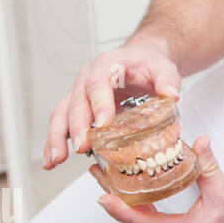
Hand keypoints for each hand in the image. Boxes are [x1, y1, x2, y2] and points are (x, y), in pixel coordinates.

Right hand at [44, 41, 180, 171]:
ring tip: (57, 159)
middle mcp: (87, 77)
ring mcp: (78, 93)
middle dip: (78, 126)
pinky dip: (53, 143)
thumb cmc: (147, 65)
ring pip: (61, 113)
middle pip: (77, 101)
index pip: (98, 82)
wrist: (138, 61)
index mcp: (107, 64)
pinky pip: (60, 124)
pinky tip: (51, 161)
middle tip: (83, 146)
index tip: (103, 123)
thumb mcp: (163, 66)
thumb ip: (169, 79)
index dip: (99, 103)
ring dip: (57, 137)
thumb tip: (172, 95)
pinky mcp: (76, 108)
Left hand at [94, 136, 223, 222]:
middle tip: (98, 172)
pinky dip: (136, 206)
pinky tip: (131, 191)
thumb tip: (200, 142)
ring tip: (108, 177)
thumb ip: (208, 167)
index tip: (102, 197)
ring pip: (138, 221)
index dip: (119, 210)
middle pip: (133, 219)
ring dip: (123, 200)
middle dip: (113, 196)